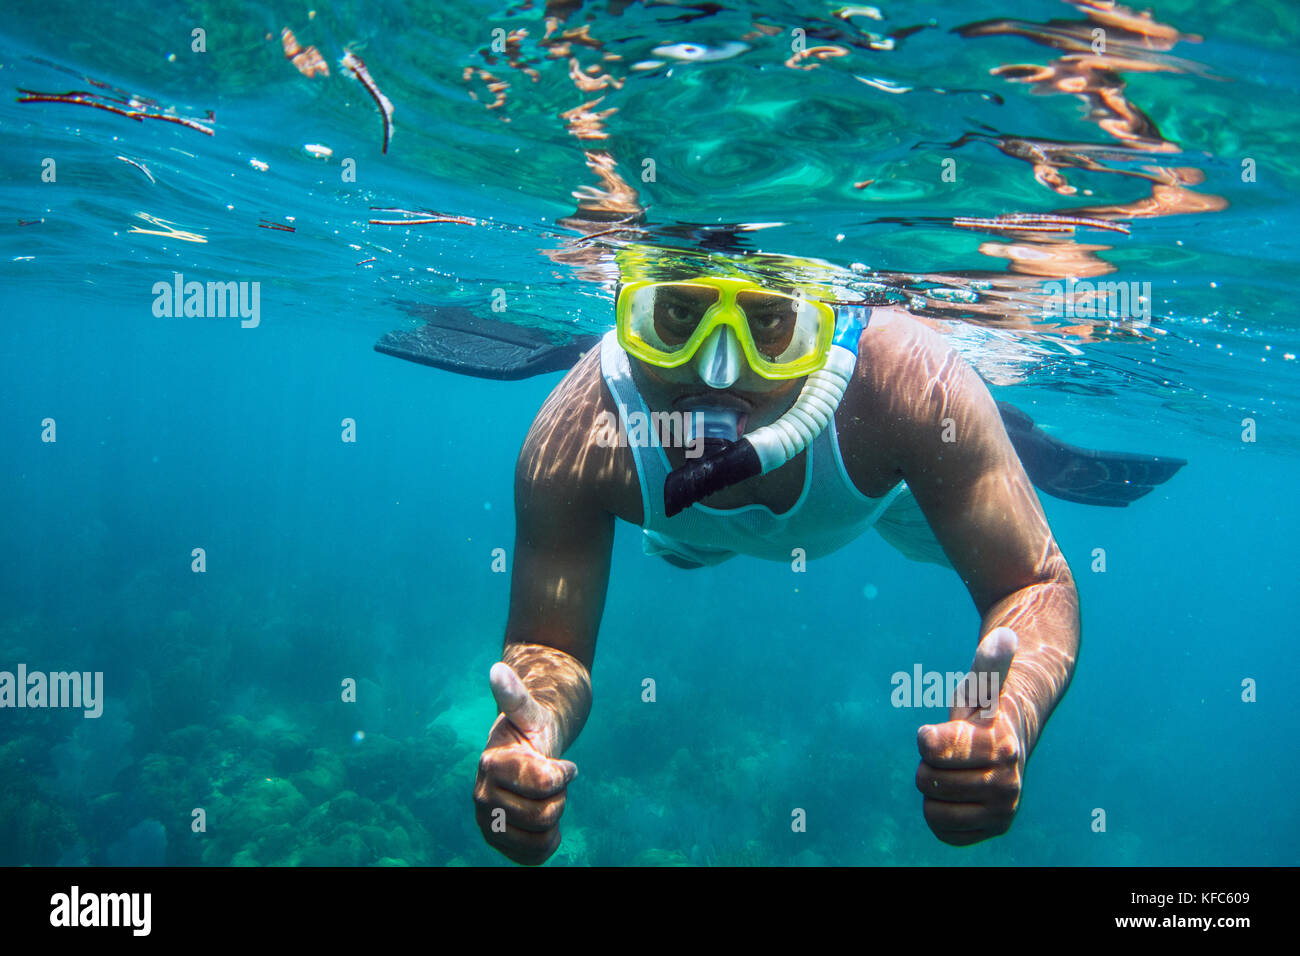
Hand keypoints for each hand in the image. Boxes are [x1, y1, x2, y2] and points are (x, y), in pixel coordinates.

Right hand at [473, 662, 578, 864]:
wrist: (525, 755)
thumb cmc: (532, 730)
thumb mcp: (530, 711)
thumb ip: (514, 695)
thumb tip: (496, 669)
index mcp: (491, 765)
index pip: (547, 784)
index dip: (563, 774)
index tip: (559, 763)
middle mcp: (482, 797)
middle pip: (546, 813)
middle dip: (559, 796)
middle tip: (551, 781)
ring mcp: (487, 823)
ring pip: (542, 836)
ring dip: (554, 818)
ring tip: (545, 799)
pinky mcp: (497, 842)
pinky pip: (533, 857)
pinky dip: (547, 844)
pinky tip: (545, 826)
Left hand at [916, 627, 1024, 845]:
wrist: (1010, 744)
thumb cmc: (984, 712)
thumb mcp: (980, 686)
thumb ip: (988, 665)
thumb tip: (1004, 635)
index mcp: (999, 745)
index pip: (930, 747)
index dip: (928, 737)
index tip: (940, 730)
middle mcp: (1007, 782)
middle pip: (926, 780)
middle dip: (932, 764)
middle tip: (954, 754)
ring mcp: (1004, 810)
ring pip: (931, 809)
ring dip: (936, 791)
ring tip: (958, 773)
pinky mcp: (994, 829)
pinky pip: (941, 830)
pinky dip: (942, 815)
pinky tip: (959, 797)